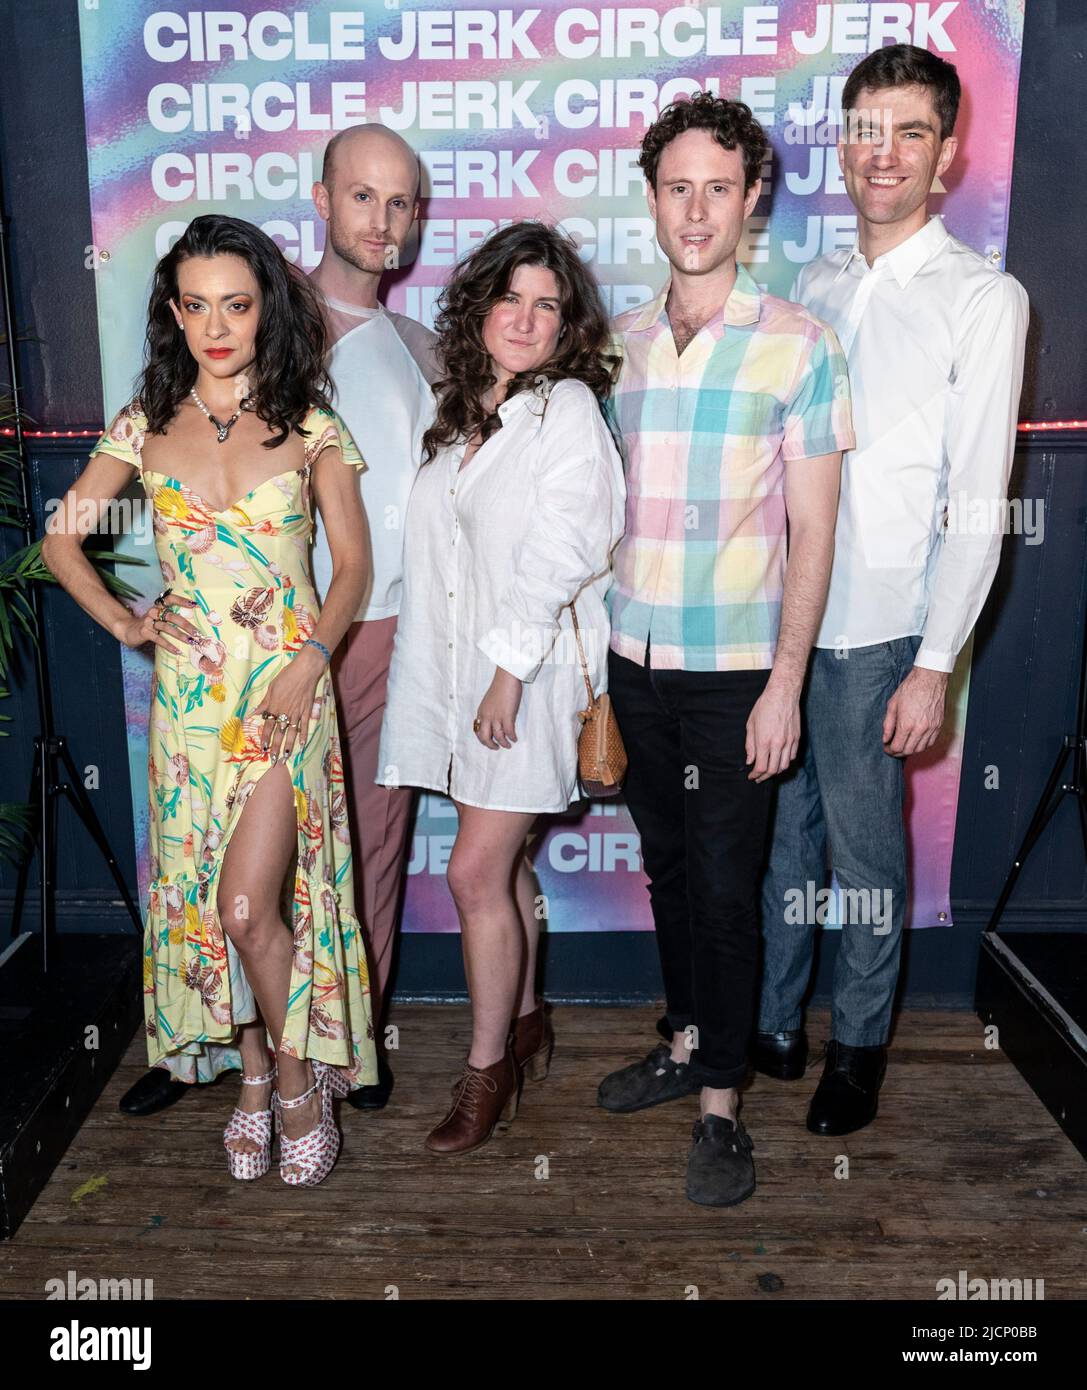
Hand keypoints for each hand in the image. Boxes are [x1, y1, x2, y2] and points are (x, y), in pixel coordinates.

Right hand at [120, 592, 200, 654]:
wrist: (128, 630)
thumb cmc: (150, 624)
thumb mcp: (159, 618)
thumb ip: (171, 618)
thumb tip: (193, 626)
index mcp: (158, 606)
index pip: (170, 599)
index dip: (182, 600)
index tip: (195, 605)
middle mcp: (153, 611)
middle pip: (172, 616)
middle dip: (186, 625)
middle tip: (197, 633)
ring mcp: (148, 621)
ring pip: (166, 627)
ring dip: (180, 635)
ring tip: (190, 641)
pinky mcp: (144, 632)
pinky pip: (158, 639)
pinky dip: (169, 645)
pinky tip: (178, 651)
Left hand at [259, 647, 324, 763]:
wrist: (305, 670)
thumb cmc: (287, 676)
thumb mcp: (272, 687)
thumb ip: (264, 703)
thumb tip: (254, 713)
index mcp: (274, 706)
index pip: (268, 725)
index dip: (265, 738)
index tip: (263, 749)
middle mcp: (285, 712)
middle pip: (279, 733)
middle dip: (276, 747)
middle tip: (274, 760)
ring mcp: (297, 712)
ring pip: (291, 733)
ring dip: (288, 746)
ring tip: (285, 757)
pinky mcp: (307, 711)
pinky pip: (304, 726)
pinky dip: (304, 735)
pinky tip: (302, 745)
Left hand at [474, 668, 521, 749]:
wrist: (506, 678)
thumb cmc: (500, 686)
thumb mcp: (490, 701)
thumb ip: (490, 711)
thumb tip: (495, 719)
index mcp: (481, 712)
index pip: (478, 730)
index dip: (483, 739)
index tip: (489, 742)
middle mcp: (486, 716)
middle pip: (484, 737)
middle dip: (490, 745)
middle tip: (496, 748)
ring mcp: (496, 717)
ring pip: (498, 736)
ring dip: (504, 743)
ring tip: (508, 745)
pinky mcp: (507, 716)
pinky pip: (509, 732)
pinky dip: (512, 737)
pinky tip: (514, 738)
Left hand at [745, 679, 800, 781]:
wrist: (783, 694)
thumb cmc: (764, 706)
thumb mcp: (751, 724)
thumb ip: (750, 745)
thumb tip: (749, 760)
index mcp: (764, 741)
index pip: (760, 767)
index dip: (755, 775)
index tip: (751, 776)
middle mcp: (778, 744)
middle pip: (773, 770)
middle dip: (764, 777)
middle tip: (759, 778)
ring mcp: (789, 742)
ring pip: (785, 765)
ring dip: (776, 771)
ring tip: (769, 770)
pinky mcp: (797, 738)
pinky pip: (792, 756)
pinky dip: (785, 761)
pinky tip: (779, 760)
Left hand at [882, 666, 947, 756]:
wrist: (929, 679)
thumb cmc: (910, 689)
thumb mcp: (892, 705)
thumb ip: (888, 724)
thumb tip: (885, 738)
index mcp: (906, 724)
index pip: (897, 747)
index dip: (889, 750)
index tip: (886, 747)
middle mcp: (920, 729)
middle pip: (908, 751)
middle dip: (898, 752)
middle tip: (893, 748)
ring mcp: (931, 728)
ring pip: (920, 749)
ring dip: (910, 750)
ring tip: (903, 745)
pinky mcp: (939, 725)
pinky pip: (931, 743)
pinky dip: (922, 746)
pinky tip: (916, 742)